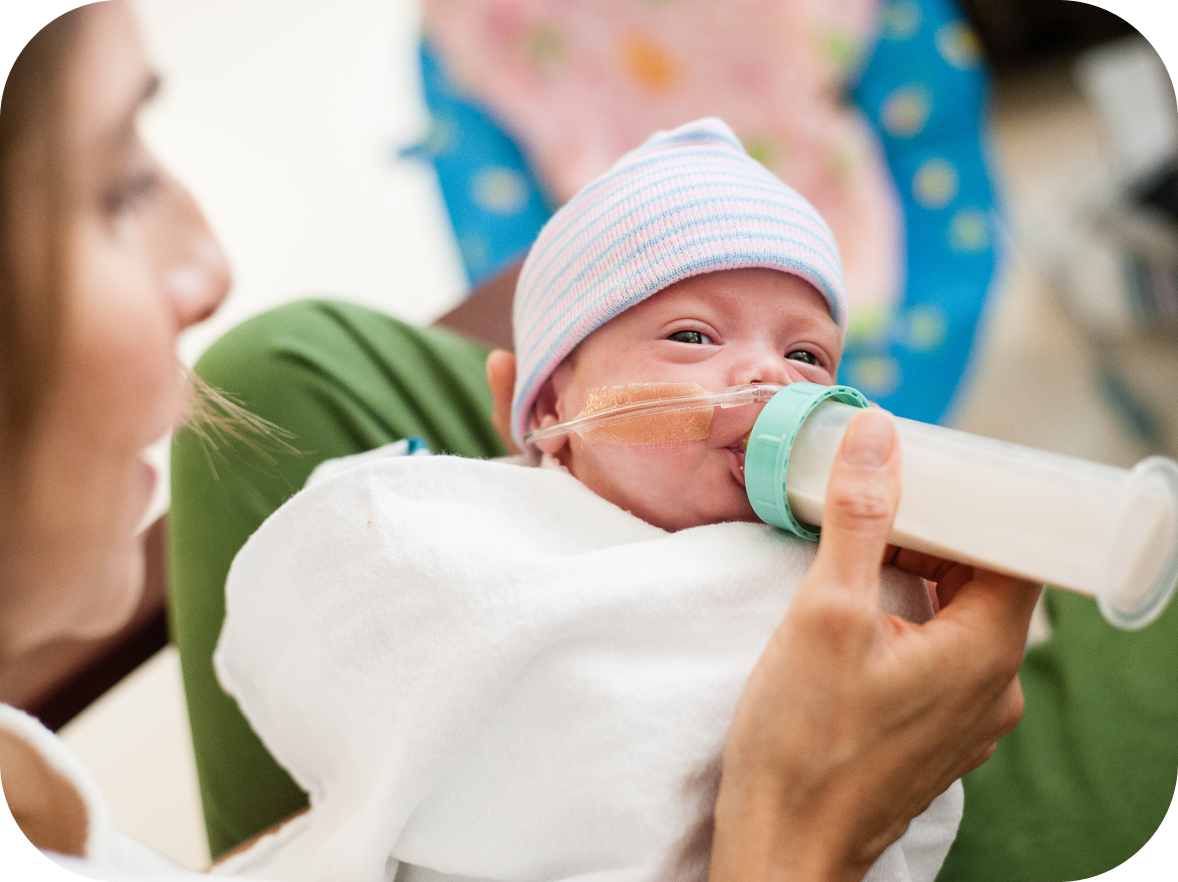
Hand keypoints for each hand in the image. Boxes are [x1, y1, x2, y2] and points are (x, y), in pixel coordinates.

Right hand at [710, 410, 1039, 881]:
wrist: (780, 845)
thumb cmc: (803, 743)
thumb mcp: (824, 612)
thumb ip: (858, 520)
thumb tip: (876, 437)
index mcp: (987, 652)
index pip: (1013, 549)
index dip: (973, 506)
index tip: (922, 475)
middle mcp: (992, 688)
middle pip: (983, 580)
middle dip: (931, 534)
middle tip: (872, 502)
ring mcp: (964, 717)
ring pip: (956, 617)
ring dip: (913, 576)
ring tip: (854, 550)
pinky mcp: (930, 734)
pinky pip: (935, 655)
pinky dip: (904, 619)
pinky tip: (853, 612)